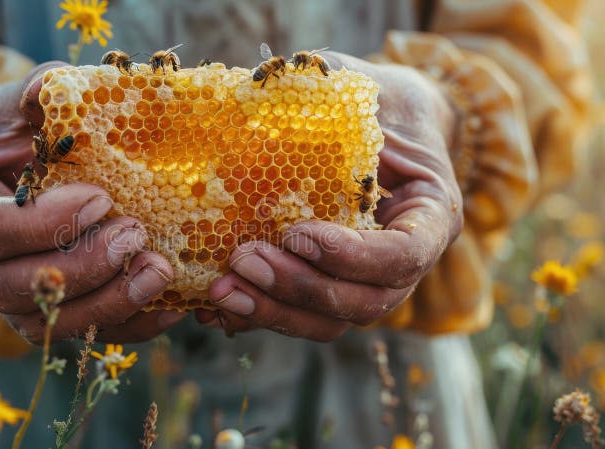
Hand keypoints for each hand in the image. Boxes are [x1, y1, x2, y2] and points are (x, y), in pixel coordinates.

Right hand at [0, 62, 186, 343]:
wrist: (13, 161)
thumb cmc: (14, 128)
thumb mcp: (18, 103)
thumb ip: (35, 91)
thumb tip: (47, 90)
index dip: (44, 223)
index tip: (101, 197)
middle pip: (11, 288)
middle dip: (81, 269)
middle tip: (136, 236)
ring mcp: (3, 291)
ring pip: (44, 321)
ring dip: (106, 304)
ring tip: (159, 273)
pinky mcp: (42, 310)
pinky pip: (78, 332)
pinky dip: (126, 325)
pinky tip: (169, 307)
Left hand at [199, 53, 462, 340]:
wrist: (385, 126)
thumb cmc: (377, 103)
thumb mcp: (362, 88)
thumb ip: (326, 93)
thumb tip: (252, 89)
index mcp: (429, 214)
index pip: (406, 255)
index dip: (352, 256)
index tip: (299, 234)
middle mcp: (406, 260)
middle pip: (364, 301)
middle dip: (299, 287)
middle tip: (243, 260)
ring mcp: (370, 280)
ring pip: (331, 321)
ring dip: (274, 310)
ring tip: (222, 290)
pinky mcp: (332, 286)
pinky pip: (301, 315)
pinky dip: (260, 314)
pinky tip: (215, 307)